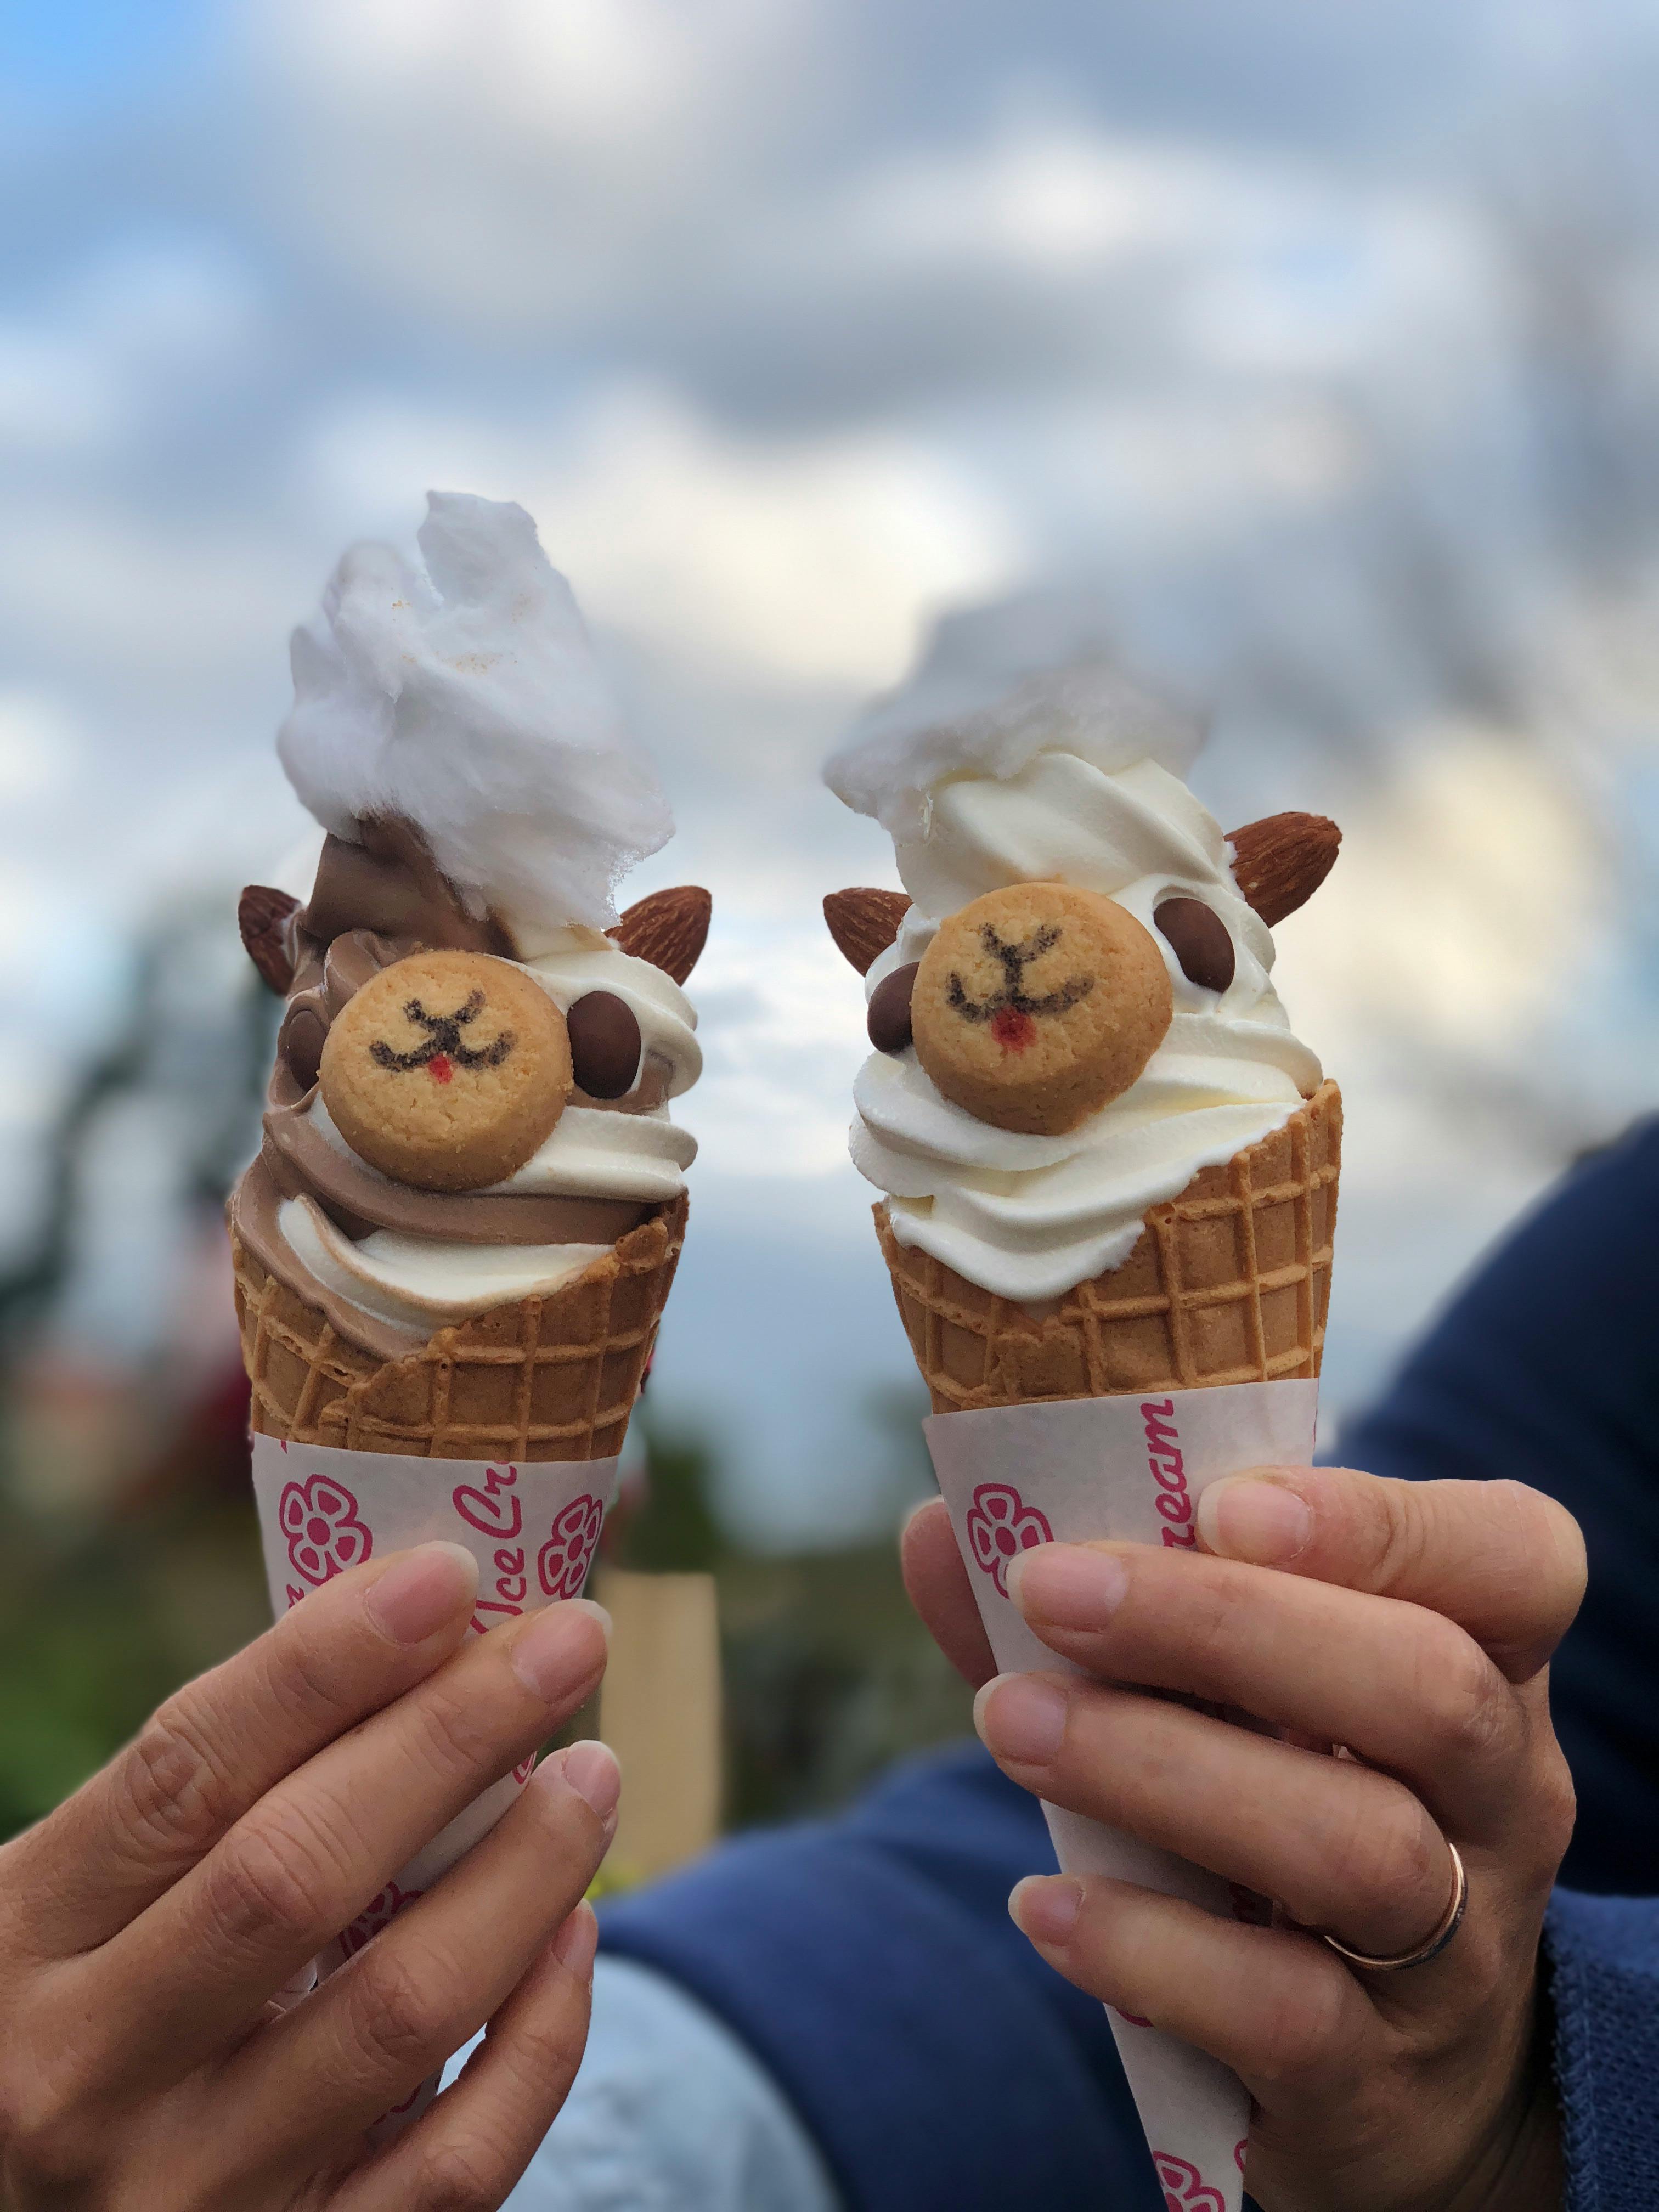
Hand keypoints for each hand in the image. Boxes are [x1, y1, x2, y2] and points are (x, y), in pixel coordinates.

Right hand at [0, 1541, 616, 2210]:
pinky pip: (456, 2165)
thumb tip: (425, 1637)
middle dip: (452, 1736)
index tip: (447, 1574)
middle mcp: (85, 2075)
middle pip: (297, 1873)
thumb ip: (215, 1802)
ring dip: (524, 1872)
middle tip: (571, 1639)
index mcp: (18, 1945)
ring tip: (593, 1772)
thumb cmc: (88, 2018)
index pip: (184, 1773)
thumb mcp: (86, 1907)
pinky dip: (540, 2039)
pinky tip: (575, 1936)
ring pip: (398, 2013)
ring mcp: (188, 2195)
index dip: (323, 1661)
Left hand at [904, 1468, 1585, 2211]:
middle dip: (1226, 1624)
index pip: (1513, 1560)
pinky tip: (1043, 1908)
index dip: (1378, 1522)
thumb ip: (1099, 1610)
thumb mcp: (1232, 1702)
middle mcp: (1501, 1798)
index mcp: (1484, 1665)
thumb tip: (944, 1526)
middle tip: (1048, 1588)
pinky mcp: (1381, 2087)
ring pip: (1359, 1848)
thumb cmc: (1287, 1817)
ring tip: (1008, 1726)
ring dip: (1161, 1770)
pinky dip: (1150, 1949)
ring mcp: (1460, 1952)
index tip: (1218, 1505)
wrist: (1398, 2087)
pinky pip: (1285, 2011)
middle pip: (1425, 1689)